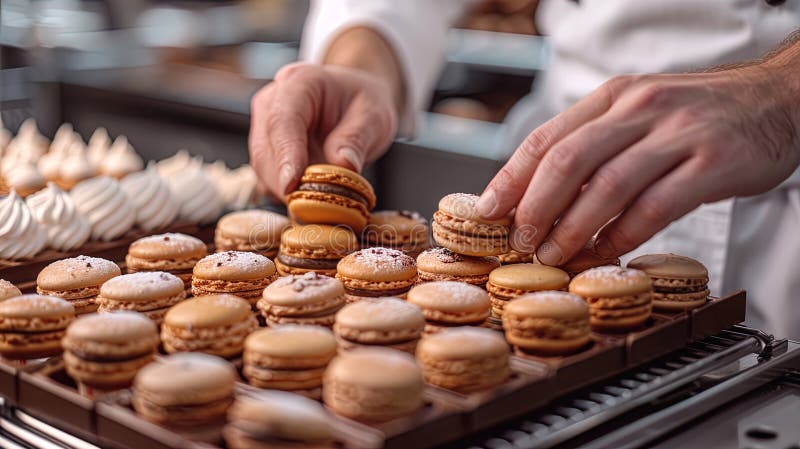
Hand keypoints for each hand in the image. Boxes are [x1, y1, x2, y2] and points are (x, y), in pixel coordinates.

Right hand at [249, 62, 397, 199]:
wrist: (355, 102)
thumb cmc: (361, 103)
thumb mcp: (373, 116)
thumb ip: (357, 139)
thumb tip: (343, 166)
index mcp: (299, 83)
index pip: (283, 120)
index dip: (286, 156)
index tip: (292, 185)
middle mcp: (273, 102)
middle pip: (266, 148)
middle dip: (285, 182)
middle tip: (313, 208)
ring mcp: (264, 127)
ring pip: (263, 167)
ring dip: (286, 191)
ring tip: (318, 204)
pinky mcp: (266, 151)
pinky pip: (267, 178)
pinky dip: (286, 193)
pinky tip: (308, 200)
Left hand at [476, 63, 799, 264]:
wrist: (779, 99)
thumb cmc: (697, 116)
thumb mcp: (639, 113)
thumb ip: (594, 145)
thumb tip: (536, 192)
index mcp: (614, 98)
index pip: (547, 138)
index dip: (510, 178)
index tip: (487, 211)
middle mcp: (640, 110)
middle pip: (568, 160)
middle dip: (534, 207)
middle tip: (519, 241)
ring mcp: (677, 135)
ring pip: (607, 186)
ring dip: (572, 228)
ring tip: (552, 254)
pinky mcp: (712, 164)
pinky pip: (654, 208)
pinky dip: (622, 236)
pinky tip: (604, 253)